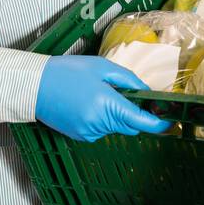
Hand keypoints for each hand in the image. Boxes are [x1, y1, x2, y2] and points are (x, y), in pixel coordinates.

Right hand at [35, 56, 170, 142]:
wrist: (33, 86)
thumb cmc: (66, 72)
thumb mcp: (101, 67)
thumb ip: (128, 81)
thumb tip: (146, 91)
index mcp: (107, 105)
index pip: (141, 121)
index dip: (159, 123)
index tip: (170, 121)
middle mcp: (100, 124)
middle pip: (130, 125)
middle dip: (133, 112)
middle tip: (122, 92)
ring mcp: (89, 133)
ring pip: (116, 127)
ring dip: (115, 114)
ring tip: (95, 94)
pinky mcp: (80, 136)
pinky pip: (101, 129)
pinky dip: (102, 118)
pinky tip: (87, 103)